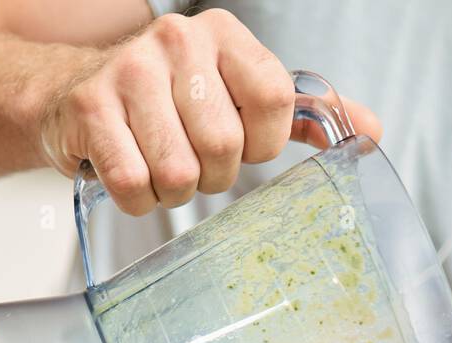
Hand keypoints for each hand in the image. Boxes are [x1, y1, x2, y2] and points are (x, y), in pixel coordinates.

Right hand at [39, 9, 381, 214]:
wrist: (79, 93)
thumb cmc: (173, 101)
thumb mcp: (242, 96)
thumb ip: (304, 116)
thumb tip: (371, 133)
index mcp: (224, 35)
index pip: (274, 101)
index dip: (262, 144)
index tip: (244, 146)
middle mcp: (177, 41)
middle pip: (225, 146)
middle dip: (214, 175)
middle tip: (196, 162)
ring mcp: (128, 72)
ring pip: (179, 172)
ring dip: (175, 191)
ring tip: (162, 165)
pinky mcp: (91, 108)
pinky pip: (135, 184)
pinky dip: (139, 199)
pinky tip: (134, 173)